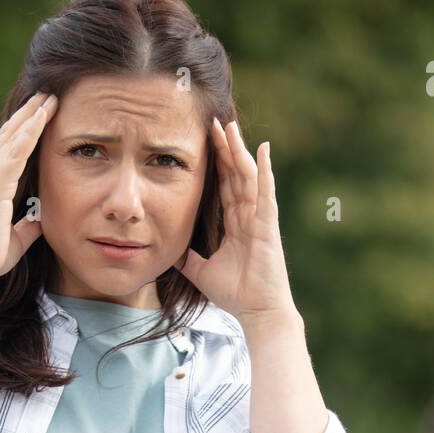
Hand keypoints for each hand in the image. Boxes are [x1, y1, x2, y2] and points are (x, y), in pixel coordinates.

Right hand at [0, 91, 57, 286]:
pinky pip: (15, 153)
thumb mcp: (16, 239)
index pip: (8, 150)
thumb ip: (27, 226)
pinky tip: (41, 118)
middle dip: (28, 113)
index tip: (39, 114)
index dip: (23, 130)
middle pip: (10, 136)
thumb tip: (39, 219)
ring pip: (13, 138)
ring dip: (32, 116)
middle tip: (46, 94)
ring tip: (49, 97)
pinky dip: (29, 133)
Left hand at [173, 117, 296, 323]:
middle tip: (213, 121)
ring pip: (248, 176)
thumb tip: (165, 249)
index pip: (223, 186)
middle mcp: (248, 216)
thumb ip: (186, 258)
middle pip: (234, 174)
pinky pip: (266, 191)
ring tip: (230, 126)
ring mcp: (259, 218)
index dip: (215, 163)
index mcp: (235, 224)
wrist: (257, 311)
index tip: (204, 141)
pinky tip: (263, 148)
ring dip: (239, 151)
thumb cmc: (236, 294)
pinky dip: (265, 169)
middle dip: (224, 148)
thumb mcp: (200, 271)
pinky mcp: (268, 224)